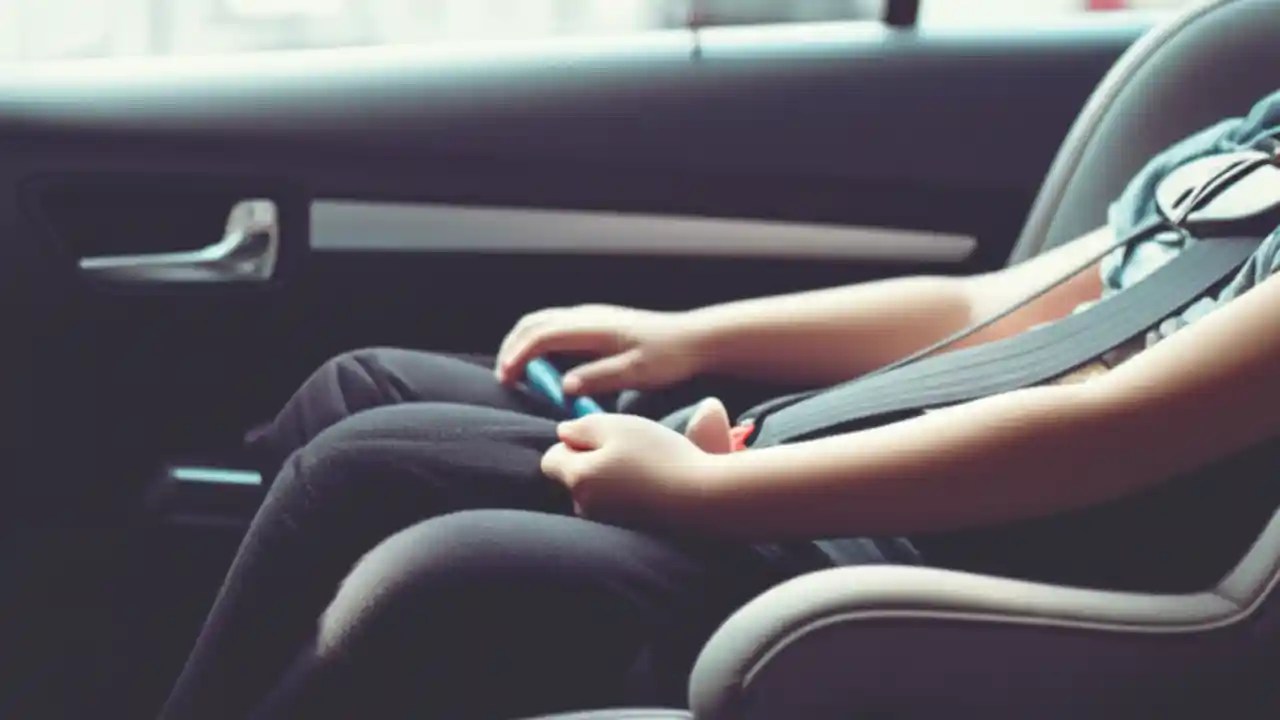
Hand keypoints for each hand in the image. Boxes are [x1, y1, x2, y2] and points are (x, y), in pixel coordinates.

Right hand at [495, 304, 706, 394]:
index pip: (541, 336)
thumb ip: (599, 378)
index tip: (507, 380)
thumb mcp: (636, 373)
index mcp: (592, 327)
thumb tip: (564, 387)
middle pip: (534, 323)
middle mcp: (587, 316)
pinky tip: (542, 363)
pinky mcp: (596, 322)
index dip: (518, 357)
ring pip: (542, 321)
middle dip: (512, 348)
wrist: (693, 339)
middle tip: (503, 378)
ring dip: (522, 342)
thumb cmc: (669, 356)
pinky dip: (537, 340)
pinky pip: (555, 326)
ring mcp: (590, 316)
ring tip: (515, 371)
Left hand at [541, 401, 732, 527]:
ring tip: (646, 472)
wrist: (704, 499)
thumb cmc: (660, 456)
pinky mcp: (628, 537)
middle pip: (574, 479)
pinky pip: (617, 511)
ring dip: (611, 483)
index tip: (603, 438)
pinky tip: (653, 492)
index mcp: (577, 478)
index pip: (551, 459)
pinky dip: (629, 500)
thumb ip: (583, 427)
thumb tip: (563, 434)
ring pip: (597, 496)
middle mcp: (584, 507)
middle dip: (592, 465)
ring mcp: (606, 526)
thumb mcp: (619, 426)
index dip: (573, 443)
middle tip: (629, 452)